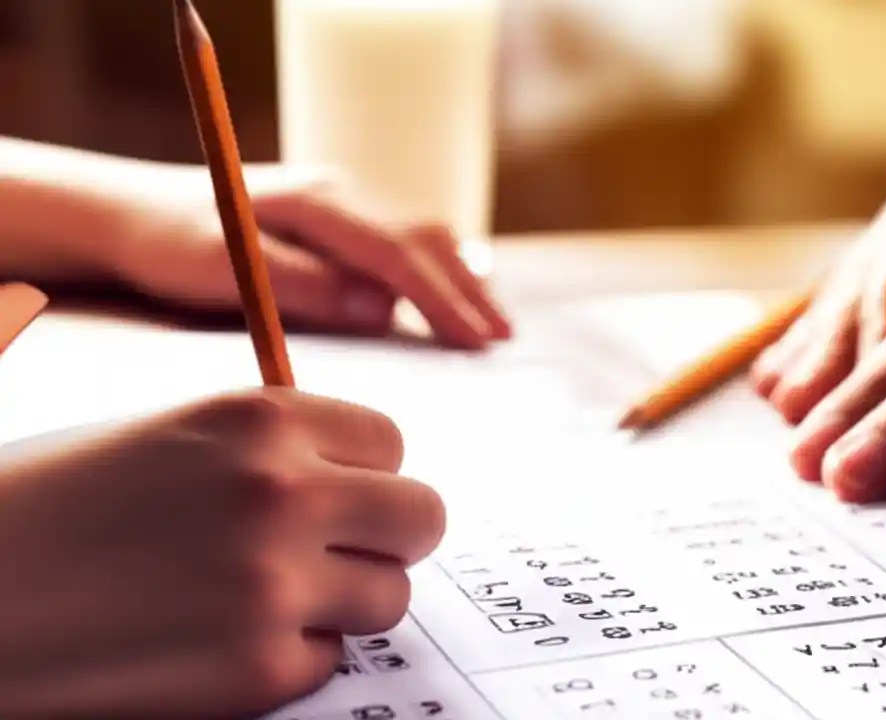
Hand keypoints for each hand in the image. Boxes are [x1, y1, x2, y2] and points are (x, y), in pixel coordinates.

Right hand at [0, 390, 443, 717]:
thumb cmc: (59, 510)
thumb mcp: (176, 439)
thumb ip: (278, 450)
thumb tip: (365, 476)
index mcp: (263, 419)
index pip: (392, 442)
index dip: (365, 472)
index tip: (339, 492)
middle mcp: (284, 495)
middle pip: (423, 516)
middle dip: (388, 535)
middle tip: (341, 550)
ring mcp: (276, 587)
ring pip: (390, 595)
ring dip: (343, 600)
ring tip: (263, 596)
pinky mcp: (258, 672)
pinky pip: (328, 659)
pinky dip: (288, 657)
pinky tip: (218, 642)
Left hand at [115, 166, 509, 348]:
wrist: (129, 211)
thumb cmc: (168, 242)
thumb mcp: (222, 268)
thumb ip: (301, 286)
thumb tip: (379, 310)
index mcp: (318, 201)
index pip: (398, 250)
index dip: (441, 296)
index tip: (477, 337)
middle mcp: (340, 193)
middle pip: (424, 237)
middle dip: (467, 289)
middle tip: (502, 338)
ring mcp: (340, 203)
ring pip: (419, 237)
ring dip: (458, 280)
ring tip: (492, 326)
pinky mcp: (335, 221)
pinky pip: (399, 243)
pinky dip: (433, 273)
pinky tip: (451, 301)